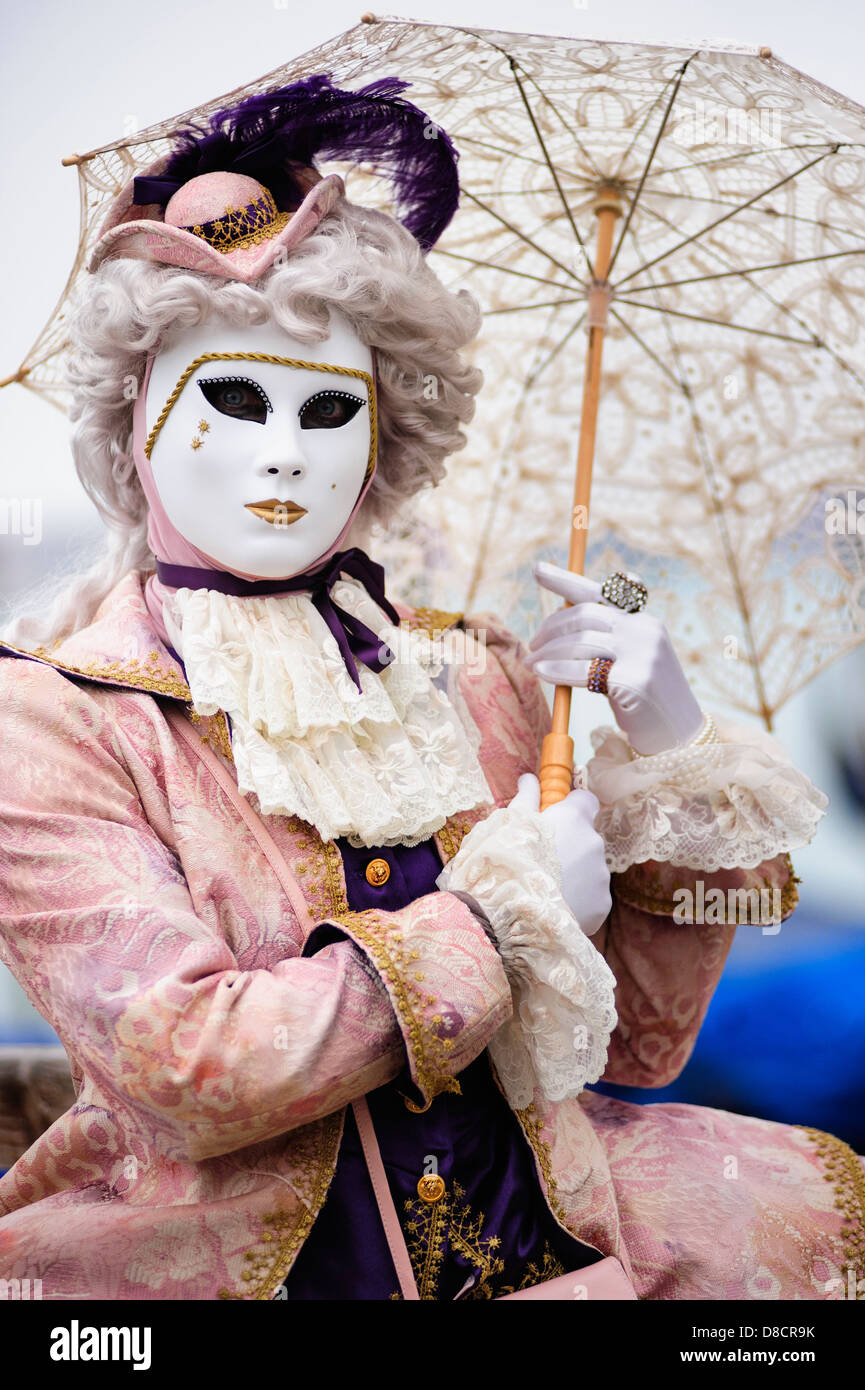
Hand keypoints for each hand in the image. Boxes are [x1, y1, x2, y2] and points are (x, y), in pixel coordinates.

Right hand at [509, 773, 610, 935]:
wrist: (509, 912)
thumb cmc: (506, 860)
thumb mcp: (509, 822)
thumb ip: (527, 798)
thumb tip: (530, 779)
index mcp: (574, 818)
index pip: (586, 800)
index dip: (571, 808)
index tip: (555, 818)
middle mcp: (594, 843)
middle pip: (586, 838)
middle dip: (569, 846)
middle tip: (540, 862)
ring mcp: (601, 876)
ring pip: (589, 869)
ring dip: (573, 875)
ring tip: (543, 890)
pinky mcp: (602, 905)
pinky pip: (592, 897)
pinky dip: (578, 901)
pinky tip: (554, 907)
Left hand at [524, 560, 702, 755]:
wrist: (677, 736)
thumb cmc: (644, 700)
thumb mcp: (629, 660)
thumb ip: (605, 640)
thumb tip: (558, 628)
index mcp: (643, 620)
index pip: (601, 591)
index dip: (566, 581)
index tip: (538, 570)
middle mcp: (645, 630)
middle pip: (585, 615)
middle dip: (551, 628)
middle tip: (532, 644)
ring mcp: (642, 654)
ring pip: (580, 640)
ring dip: (548, 651)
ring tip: (530, 662)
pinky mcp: (634, 681)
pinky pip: (583, 670)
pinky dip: (556, 668)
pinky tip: (542, 671)